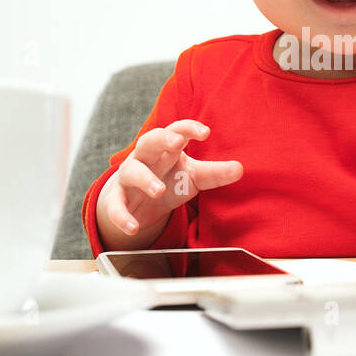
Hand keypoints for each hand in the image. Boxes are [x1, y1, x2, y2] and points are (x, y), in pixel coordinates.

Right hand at [97, 119, 242, 240]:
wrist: (136, 202)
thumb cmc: (168, 180)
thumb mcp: (193, 177)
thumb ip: (214, 174)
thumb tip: (240, 169)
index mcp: (166, 149)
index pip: (176, 130)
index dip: (189, 128)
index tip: (206, 132)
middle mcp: (146, 157)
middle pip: (149, 140)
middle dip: (162, 138)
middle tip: (176, 142)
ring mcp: (129, 177)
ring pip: (131, 171)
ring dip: (144, 179)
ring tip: (159, 190)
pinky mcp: (116, 199)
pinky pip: (115, 205)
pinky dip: (122, 217)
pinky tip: (133, 227)